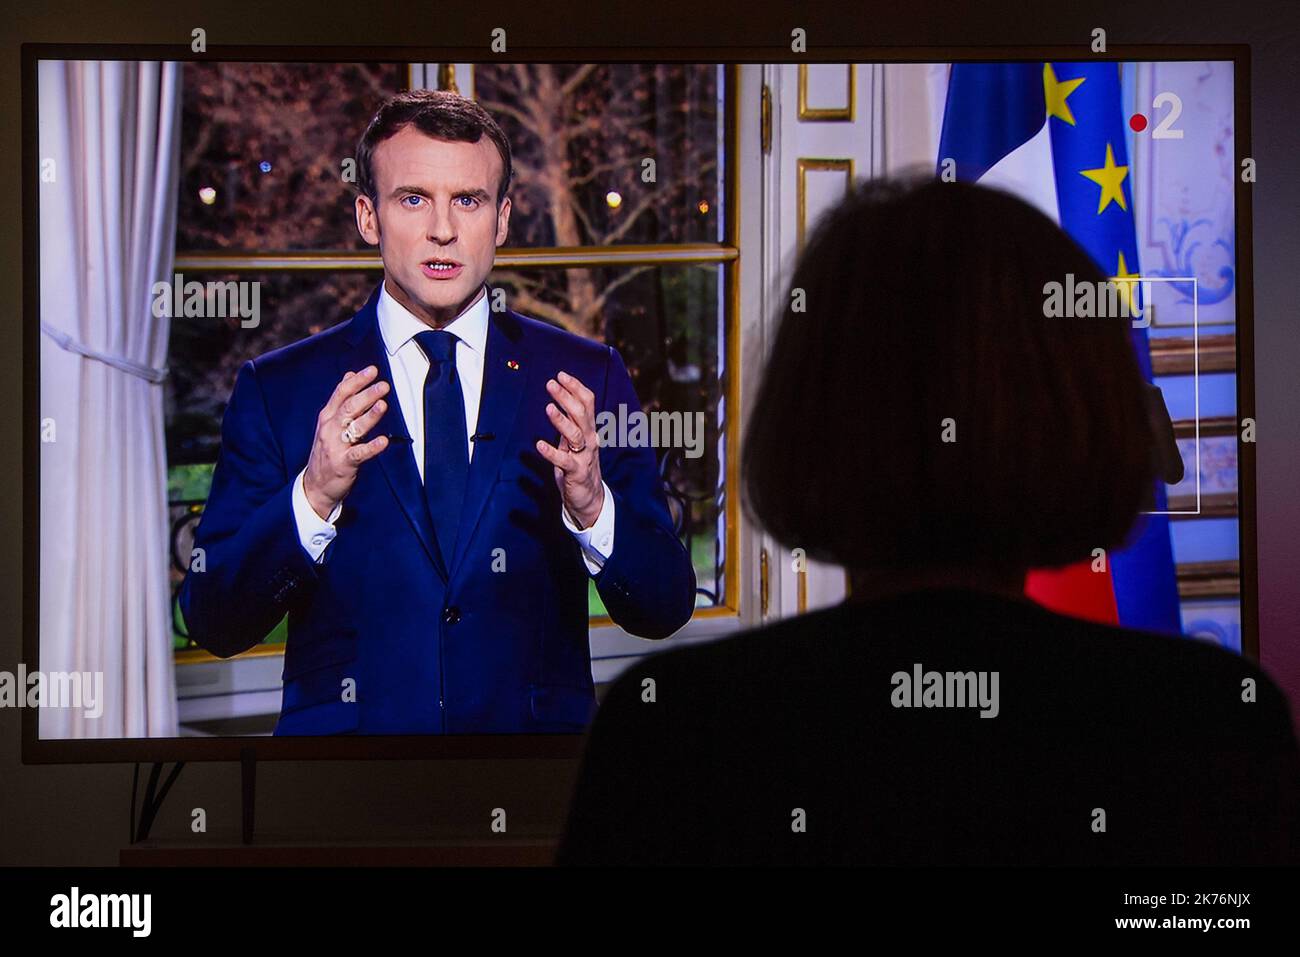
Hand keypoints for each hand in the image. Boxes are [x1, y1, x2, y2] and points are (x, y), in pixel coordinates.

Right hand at [302, 366, 390, 519]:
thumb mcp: (329, 423)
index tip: (373, 370)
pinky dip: (371, 447)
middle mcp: (329, 429)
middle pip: (348, 408)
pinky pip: (359, 454)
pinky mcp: (343, 464)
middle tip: (383, 385)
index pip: (341, 393)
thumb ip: (341, 400)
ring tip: (383, 405)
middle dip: (366, 395)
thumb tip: (350, 375)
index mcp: (327, 417)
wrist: (315, 485)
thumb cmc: (327, 450)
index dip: (357, 381)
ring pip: (353, 428)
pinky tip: (383, 442)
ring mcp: (335, 446)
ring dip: (369, 416)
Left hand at [536, 371, 603, 528]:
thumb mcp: (575, 441)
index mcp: (589, 430)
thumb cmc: (578, 466)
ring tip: (548, 408)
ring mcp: (584, 456)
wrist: (590, 499)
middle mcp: (589, 440)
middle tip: (551, 383)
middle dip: (566, 397)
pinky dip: (551, 452)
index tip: (561, 375)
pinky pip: (564, 461)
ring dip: (561, 420)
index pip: (587, 403)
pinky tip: (539, 445)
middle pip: (581, 414)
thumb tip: (558, 401)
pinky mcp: (576, 472)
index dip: (575, 388)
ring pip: (575, 434)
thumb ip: (569, 423)